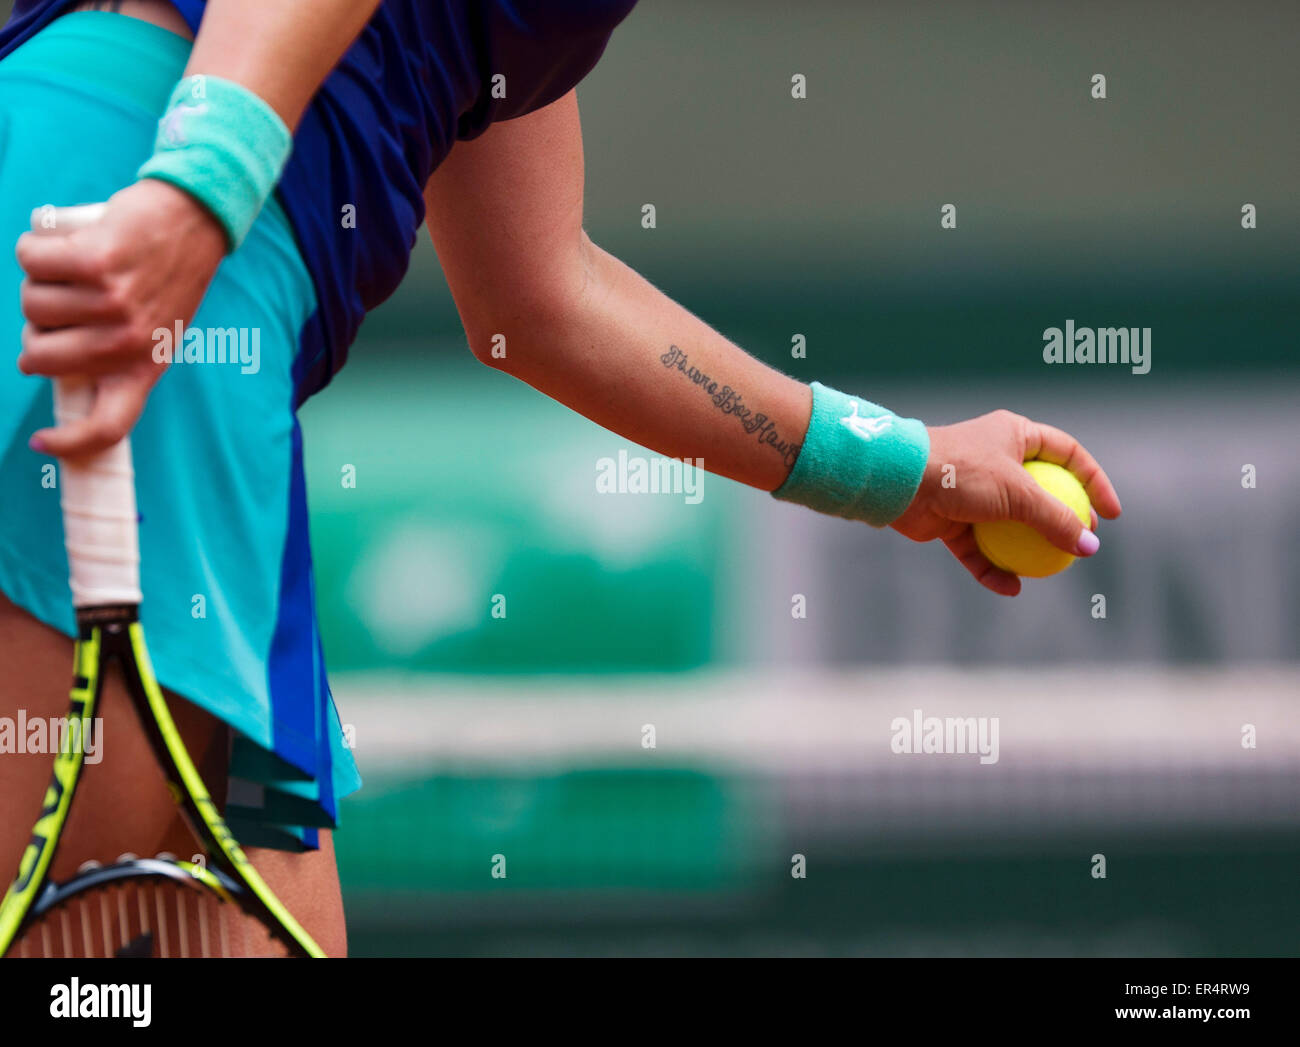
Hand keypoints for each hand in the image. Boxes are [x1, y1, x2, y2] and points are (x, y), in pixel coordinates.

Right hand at [17, 179, 226, 456]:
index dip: (71, 443)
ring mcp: (114, 302)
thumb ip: (115, 352)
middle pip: (40, 355)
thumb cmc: (166, 275)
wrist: (194, 220)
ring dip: (39, 281)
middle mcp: (130, 341)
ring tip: (75, 268)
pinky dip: (36, 248)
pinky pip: (31, 260)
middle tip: (59, 306)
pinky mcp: (96, 260)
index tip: (42, 442)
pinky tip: (61, 242)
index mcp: (145, 366)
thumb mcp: (157, 329)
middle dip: (36, 329)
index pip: (108, 426)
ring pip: (31, 302)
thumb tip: (46, 361)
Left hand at [891, 409, 1122, 596]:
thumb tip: (1091, 546)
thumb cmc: (962, 473)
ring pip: (1009, 525)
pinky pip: (979, 548)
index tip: (1111, 513)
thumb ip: (1057, 519)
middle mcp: (995, 460)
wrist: (899, 483)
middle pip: (1041, 492)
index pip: (1068, 454)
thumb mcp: (1020, 493)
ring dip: (1027, 550)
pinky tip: (1010, 587)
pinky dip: (992, 567)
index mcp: (1015, 435)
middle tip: (1082, 544)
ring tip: (1049, 570)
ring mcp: (972, 492)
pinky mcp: (951, 520)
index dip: (1094, 481)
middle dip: (1062, 520)